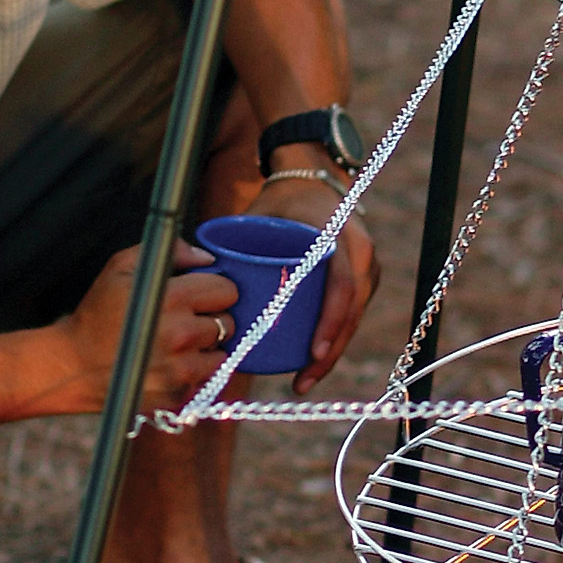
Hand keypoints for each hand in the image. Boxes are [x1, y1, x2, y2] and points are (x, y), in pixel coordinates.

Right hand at [58, 240, 237, 410]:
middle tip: (186, 320)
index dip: (215, 291)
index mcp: (172, 299)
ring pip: (221, 354)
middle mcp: (182, 335)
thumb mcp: (122, 267)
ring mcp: (181, 369)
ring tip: (176, 344)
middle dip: (212, 319)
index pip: (227, 291)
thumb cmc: (98, 313)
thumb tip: (208, 258)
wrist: (74, 366)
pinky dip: (193, 372)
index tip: (202, 295)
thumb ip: (170, 253)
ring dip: (206, 348)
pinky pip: (203, 380)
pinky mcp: (178, 394)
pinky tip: (168, 365)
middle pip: (228, 323)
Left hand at [245, 174, 379, 393]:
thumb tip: (195, 277)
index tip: (313, 352)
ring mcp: (367, 267)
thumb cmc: (279, 202)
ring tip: (304, 379)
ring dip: (332, 352)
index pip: (342, 285)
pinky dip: (335, 339)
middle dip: (329, 352)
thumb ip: (234, 242)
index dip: (330, 321)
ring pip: (354, 318)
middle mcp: (361, 252)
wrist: (313, 181)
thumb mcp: (259, 215)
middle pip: (351, 311)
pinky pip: (353, 315)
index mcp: (337, 235)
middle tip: (303, 380)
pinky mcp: (365, 280)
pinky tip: (315, 363)